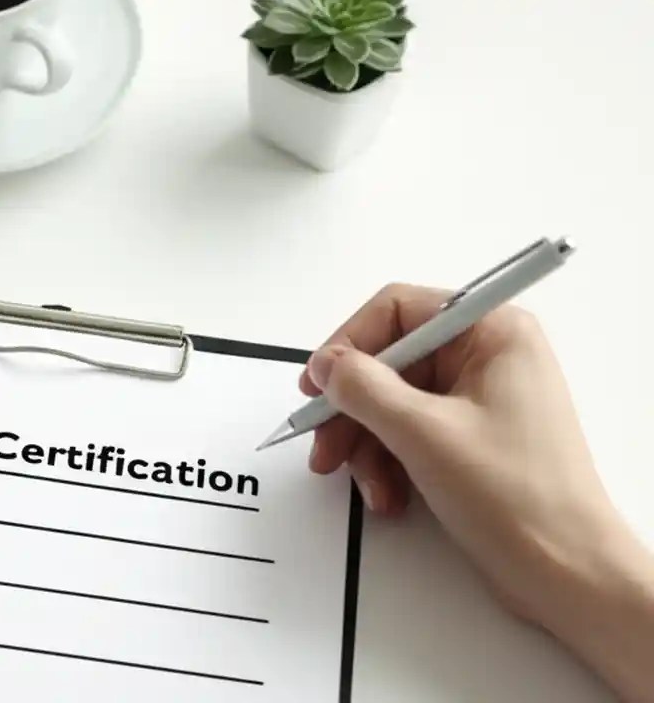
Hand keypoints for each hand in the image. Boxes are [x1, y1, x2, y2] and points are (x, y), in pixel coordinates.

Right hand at [302, 283, 653, 700]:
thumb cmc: (516, 495)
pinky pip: (409, 434)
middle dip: (352, 410)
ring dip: (368, 446)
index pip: (398, 310)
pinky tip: (389, 496)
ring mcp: (479, 399)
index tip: (316, 385)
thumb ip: (363, 389)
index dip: (349, 344)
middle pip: (390, 363)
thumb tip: (325, 365)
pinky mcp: (471, 439)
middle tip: (324, 448)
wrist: (566, 572)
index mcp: (492, 332)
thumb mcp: (423, 432)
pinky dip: (390, 464)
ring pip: (393, 404)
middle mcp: (487, 356)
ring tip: (365, 486)